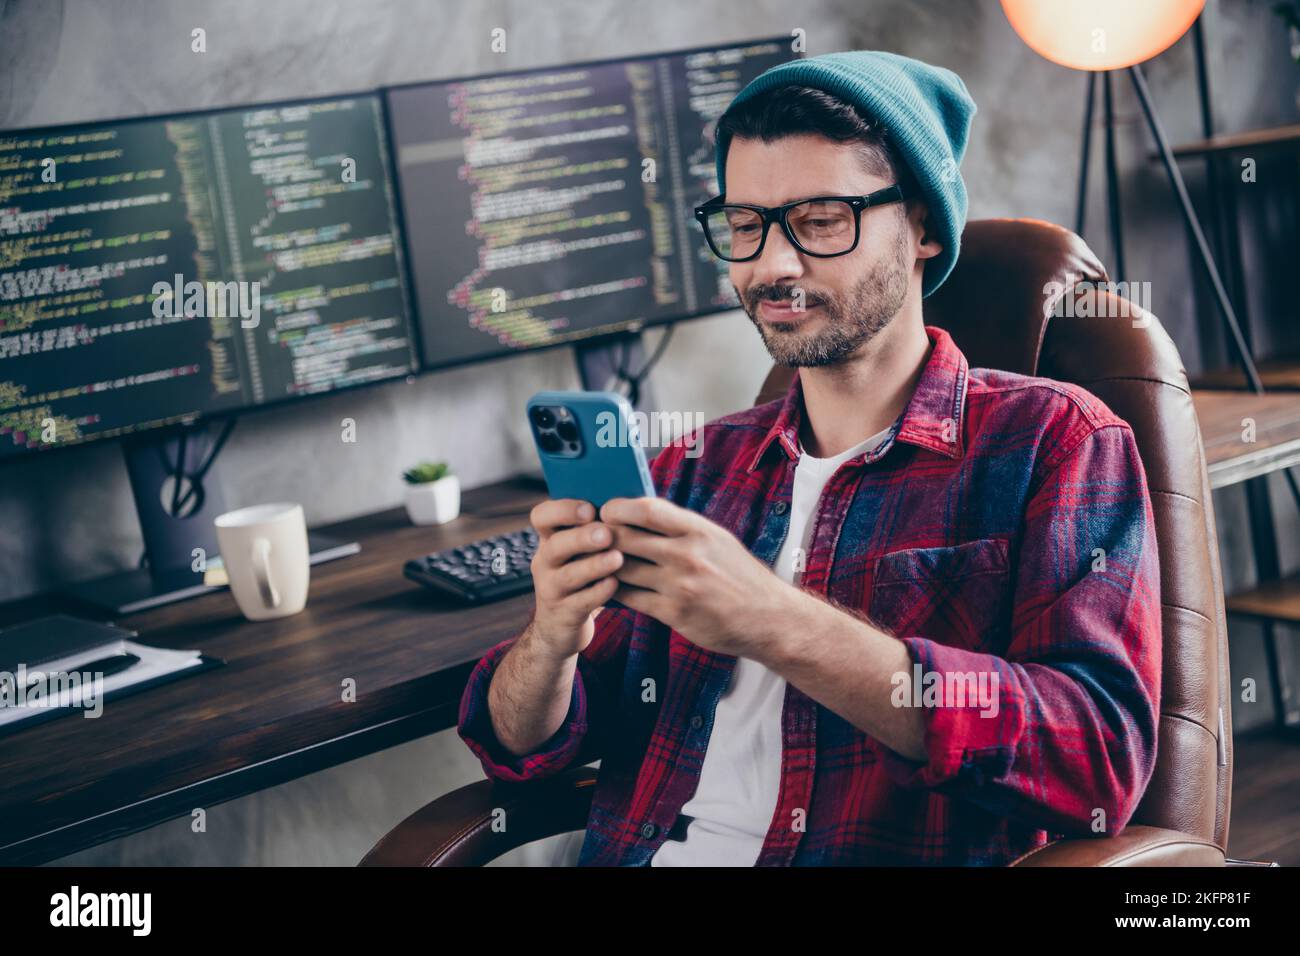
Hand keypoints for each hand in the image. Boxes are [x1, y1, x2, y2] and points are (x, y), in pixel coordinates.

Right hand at [527, 498, 623, 657]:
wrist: (560, 626)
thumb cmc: (582, 576)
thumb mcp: (580, 551)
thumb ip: (596, 529)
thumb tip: (630, 507)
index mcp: (550, 539)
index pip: (542, 516)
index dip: (562, 510)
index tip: (590, 509)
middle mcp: (546, 562)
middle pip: (555, 545)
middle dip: (581, 537)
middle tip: (606, 534)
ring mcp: (552, 589)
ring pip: (568, 575)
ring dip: (593, 565)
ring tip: (617, 558)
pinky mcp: (564, 614)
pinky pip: (580, 602)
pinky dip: (599, 592)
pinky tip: (615, 583)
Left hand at [599, 496, 795, 659]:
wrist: (767, 618)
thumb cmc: (739, 576)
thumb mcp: (716, 540)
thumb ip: (681, 528)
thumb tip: (639, 512)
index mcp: (699, 530)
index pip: (648, 509)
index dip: (619, 508)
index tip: (606, 510)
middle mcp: (688, 555)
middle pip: (627, 538)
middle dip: (603, 537)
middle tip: (590, 539)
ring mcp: (681, 585)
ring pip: (623, 570)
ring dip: (605, 567)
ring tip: (594, 564)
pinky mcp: (675, 613)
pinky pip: (631, 599)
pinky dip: (615, 593)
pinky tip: (609, 589)